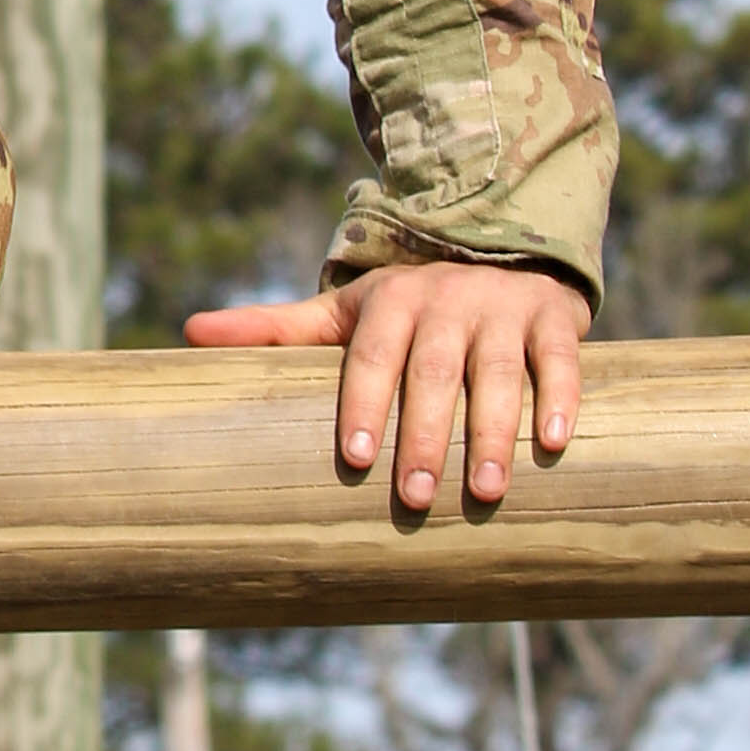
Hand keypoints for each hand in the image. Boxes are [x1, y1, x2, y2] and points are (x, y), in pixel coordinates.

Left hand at [184, 258, 587, 512]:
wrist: (502, 252)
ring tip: (484, 492)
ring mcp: (502, 311)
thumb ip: (277, 328)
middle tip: (416, 498)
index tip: (354, 459)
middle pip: (431, 373)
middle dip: (424, 435)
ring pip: (497, 373)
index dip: (363, 404)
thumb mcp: (345, 312)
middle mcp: (446, 301)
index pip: (370, 356)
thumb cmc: (410, 307)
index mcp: (390, 301)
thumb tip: (188, 334)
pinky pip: (560, 361)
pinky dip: (560, 400)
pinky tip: (554, 445)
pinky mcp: (556, 320)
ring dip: (492, 432)